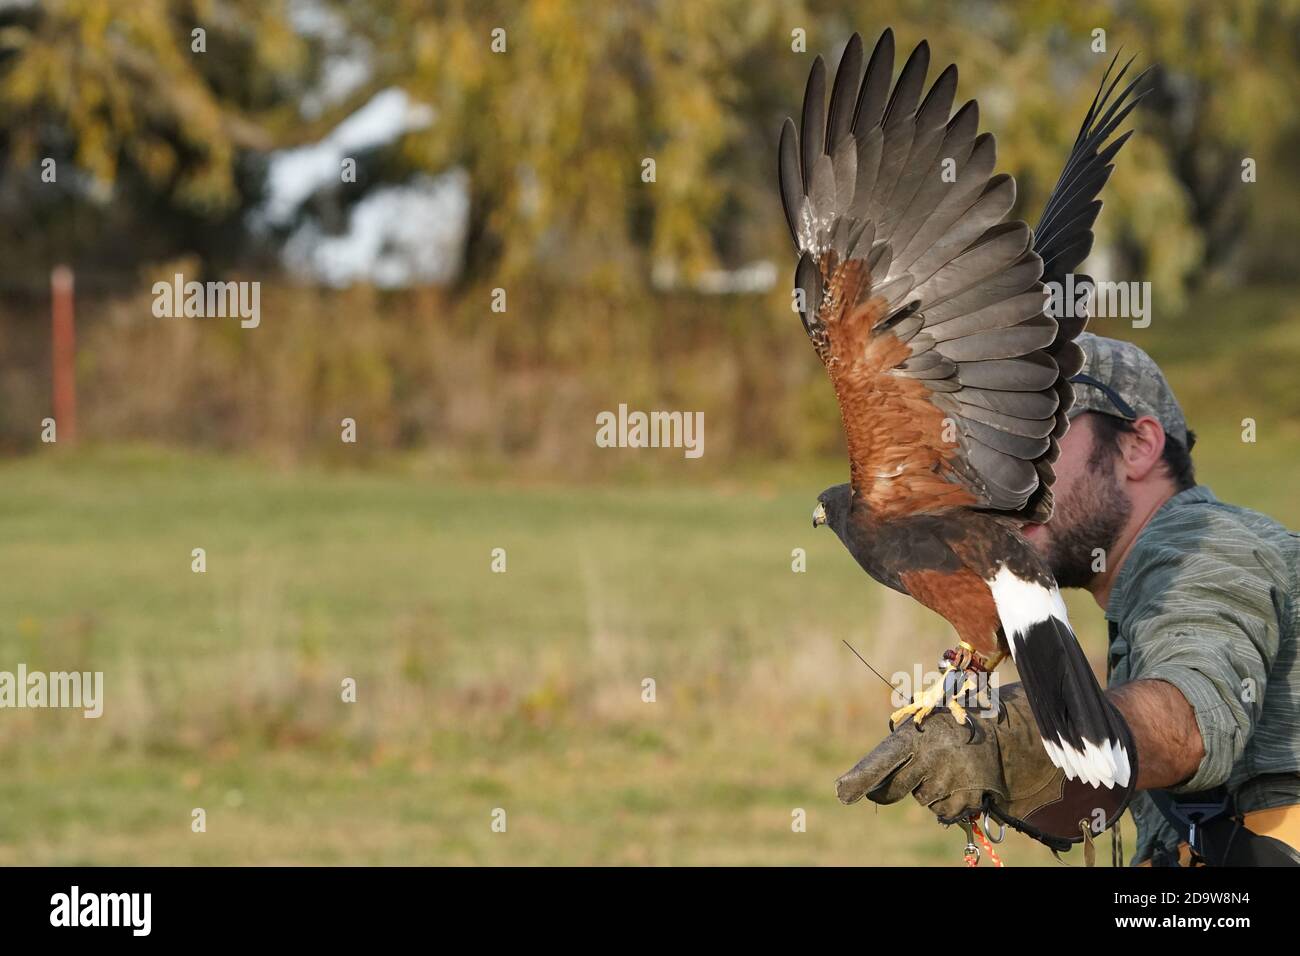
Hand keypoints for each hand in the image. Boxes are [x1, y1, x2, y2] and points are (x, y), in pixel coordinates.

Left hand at [835, 682, 1136, 850]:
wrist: (1012, 730)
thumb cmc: (959, 723)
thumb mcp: (930, 718)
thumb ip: (905, 742)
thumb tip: (873, 777)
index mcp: (918, 733)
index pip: (882, 759)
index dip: (861, 778)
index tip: (842, 792)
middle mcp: (933, 756)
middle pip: (896, 788)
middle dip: (887, 789)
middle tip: (881, 787)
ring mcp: (953, 778)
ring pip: (922, 800)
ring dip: (926, 790)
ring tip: (946, 769)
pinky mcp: (971, 795)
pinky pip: (945, 812)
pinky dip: (948, 803)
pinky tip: (959, 783)